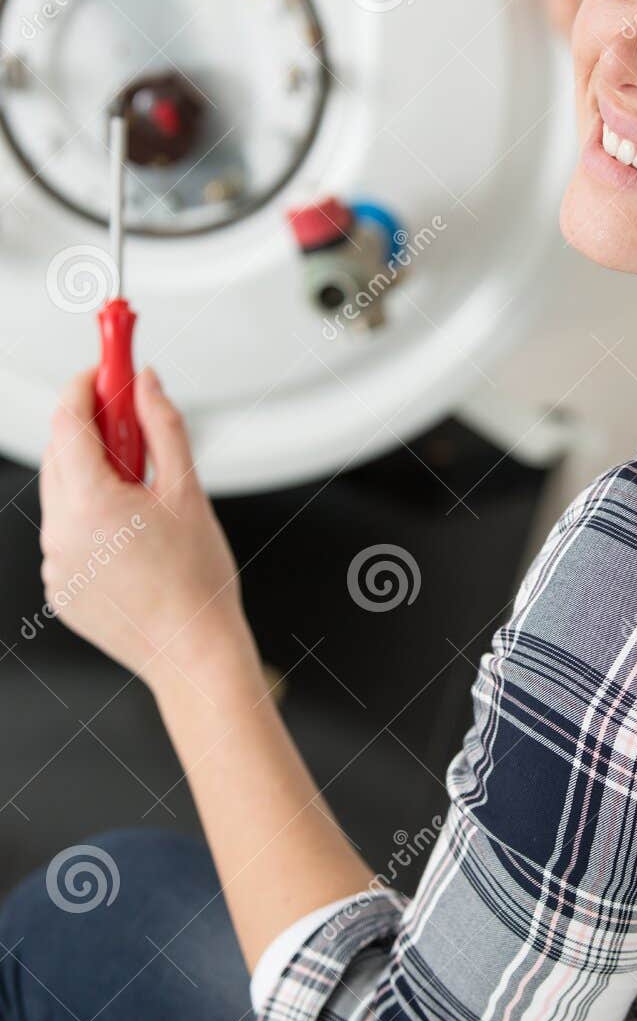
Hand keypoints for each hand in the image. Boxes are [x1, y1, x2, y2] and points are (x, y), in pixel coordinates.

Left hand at [39, 366, 253, 689]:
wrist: (191, 652)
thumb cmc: (196, 583)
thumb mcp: (186, 490)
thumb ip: (162, 426)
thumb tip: (146, 383)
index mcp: (89, 502)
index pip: (68, 419)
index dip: (87, 385)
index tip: (106, 368)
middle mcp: (61, 532)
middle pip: (60, 453)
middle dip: (91, 426)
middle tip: (129, 415)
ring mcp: (56, 563)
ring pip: (63, 495)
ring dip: (93, 475)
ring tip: (142, 489)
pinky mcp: (61, 588)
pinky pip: (68, 535)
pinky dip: (92, 519)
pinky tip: (132, 533)